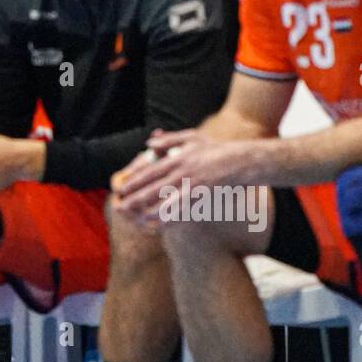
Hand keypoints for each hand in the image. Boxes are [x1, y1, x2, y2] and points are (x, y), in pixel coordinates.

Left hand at [109, 130, 259, 223]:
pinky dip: (170, 217)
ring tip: (135, 219)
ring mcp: (191, 186)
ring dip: (149, 211)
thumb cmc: (217, 149)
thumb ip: (169, 140)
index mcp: (177, 159)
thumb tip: (149, 142)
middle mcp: (181, 173)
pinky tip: (160, 224)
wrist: (241, 161)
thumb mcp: (192, 137)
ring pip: (165, 201)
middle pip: (153, 188)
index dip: (134, 180)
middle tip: (120, 206)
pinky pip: (182, 210)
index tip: (122, 188)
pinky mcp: (202, 196)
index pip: (150, 171)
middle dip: (135, 198)